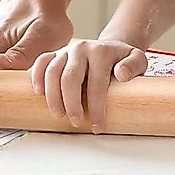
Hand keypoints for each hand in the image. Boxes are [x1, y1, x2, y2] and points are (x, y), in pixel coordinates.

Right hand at [30, 38, 147, 132]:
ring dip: (53, 96)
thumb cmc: (123, 62)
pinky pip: (41, 62)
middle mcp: (82, 48)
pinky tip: (39, 94)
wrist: (111, 50)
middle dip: (71, 104)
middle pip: (70, 77)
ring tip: (59, 115)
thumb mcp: (138, 60)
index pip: (96, 82)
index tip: (97, 126)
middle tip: (76, 122)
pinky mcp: (56, 54)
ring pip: (52, 71)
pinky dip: (37, 77)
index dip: (96, 107)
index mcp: (102, 51)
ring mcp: (67, 50)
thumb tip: (121, 74)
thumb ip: (134, 65)